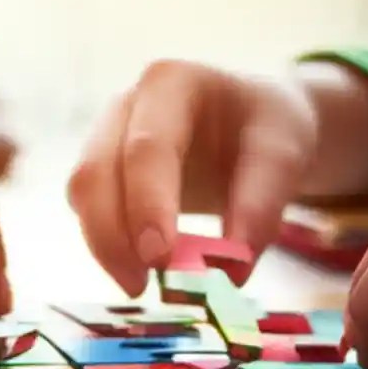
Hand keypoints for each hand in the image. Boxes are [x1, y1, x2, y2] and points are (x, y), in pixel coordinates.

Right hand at [65, 60, 319, 295]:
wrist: (252, 121)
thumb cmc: (265, 127)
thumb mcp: (285, 151)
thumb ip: (262, 204)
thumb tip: (231, 270)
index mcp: (171, 83)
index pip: (147, 148)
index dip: (148, 204)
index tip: (162, 258)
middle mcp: (125, 106)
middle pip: (95, 172)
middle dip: (111, 235)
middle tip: (142, 285)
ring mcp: (104, 136)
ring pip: (82, 195)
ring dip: (104, 246)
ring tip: (141, 284)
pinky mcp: (101, 171)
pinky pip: (89, 212)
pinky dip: (108, 246)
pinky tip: (137, 269)